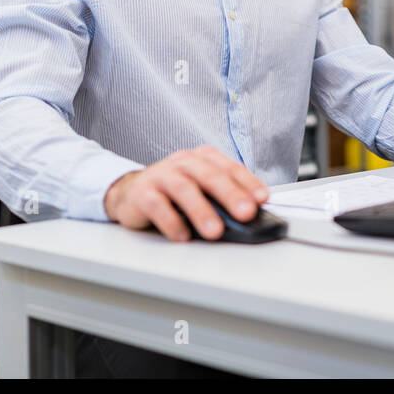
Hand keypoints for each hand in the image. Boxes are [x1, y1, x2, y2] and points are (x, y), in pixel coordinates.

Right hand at [104, 145, 268, 240]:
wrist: (131, 191)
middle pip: (209, 176)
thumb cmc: (174, 192)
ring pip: (183, 189)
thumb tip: (249, 218)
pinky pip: (157, 206)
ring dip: (201, 211)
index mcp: (202, 158)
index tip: (262, 199)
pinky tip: (182, 236)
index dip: (247, 183)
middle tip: (246, 213)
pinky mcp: (141, 193)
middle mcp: (183, 162)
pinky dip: (171, 222)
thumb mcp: (201, 190)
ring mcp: (161, 175)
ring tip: (215, 232)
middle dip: (230, 195)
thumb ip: (222, 199)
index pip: (229, 168)